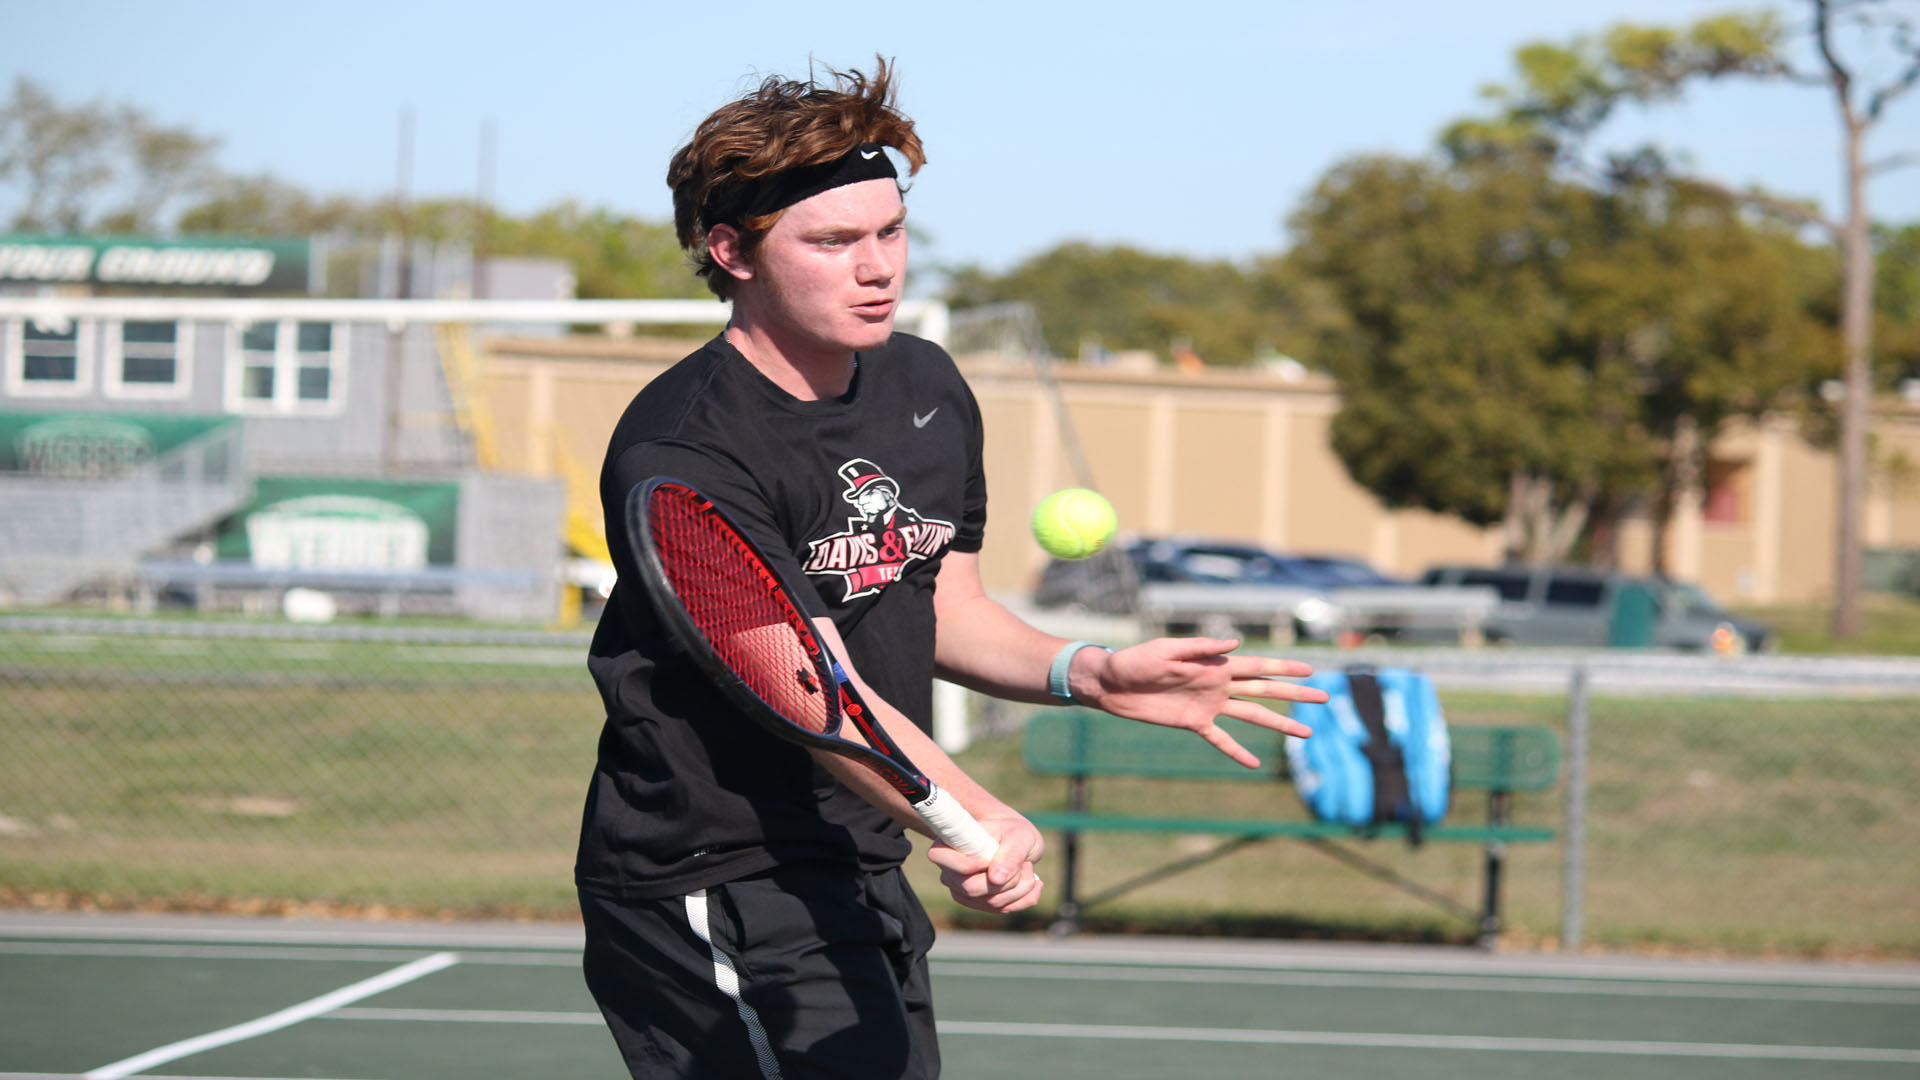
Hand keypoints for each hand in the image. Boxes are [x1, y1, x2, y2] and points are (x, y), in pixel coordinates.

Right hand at [925, 812, 1044, 914]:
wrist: (1016, 842)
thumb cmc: (1013, 832)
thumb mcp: (1019, 835)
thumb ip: (1010, 853)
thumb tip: (996, 878)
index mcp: (948, 845)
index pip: (940, 857)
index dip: (967, 863)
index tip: (990, 856)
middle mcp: (950, 872)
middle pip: (972, 888)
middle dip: (1006, 878)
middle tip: (1022, 862)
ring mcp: (963, 891)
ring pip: (992, 902)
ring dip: (1021, 887)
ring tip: (1027, 866)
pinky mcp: (980, 904)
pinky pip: (1004, 910)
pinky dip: (1025, 898)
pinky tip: (1034, 882)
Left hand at [1086, 637, 1328, 766]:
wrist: (1112, 684)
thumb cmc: (1137, 660)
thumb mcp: (1167, 649)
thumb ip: (1201, 647)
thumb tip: (1235, 642)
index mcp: (1216, 665)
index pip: (1258, 666)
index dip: (1285, 670)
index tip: (1311, 672)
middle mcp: (1219, 685)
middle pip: (1265, 691)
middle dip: (1294, 695)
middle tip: (1324, 699)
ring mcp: (1209, 705)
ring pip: (1252, 716)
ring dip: (1279, 723)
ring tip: (1306, 733)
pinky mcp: (1194, 723)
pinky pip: (1221, 740)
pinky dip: (1237, 750)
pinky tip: (1253, 763)